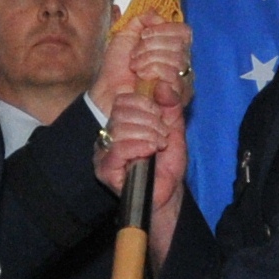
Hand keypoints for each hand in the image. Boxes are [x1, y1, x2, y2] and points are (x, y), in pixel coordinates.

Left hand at [93, 15, 193, 116]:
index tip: (143, 35)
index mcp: (171, 49)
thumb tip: (157, 15)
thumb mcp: (125, 36)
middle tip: (134, 56)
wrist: (108, 92)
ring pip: (177, 59)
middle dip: (152, 46)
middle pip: (180, 44)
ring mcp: (182, 81)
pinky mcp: (178, 96)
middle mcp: (181, 64)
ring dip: (150, 59)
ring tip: (136, 69)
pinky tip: (143, 78)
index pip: (183, 32)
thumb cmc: (116, 70)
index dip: (164, 29)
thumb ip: (142, 20)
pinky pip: (174, 75)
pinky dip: (154, 72)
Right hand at [94, 91, 186, 207]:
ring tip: (159, 146)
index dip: (146, 104)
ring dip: (147, 134)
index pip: (123, 100)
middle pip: (121, 112)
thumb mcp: (174, 128)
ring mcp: (103, 153)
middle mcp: (108, 136)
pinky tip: (150, 151)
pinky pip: (118, 149)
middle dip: (149, 121)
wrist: (168, 193)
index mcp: (120, 123)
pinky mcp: (105, 170)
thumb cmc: (167, 164)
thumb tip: (162, 85)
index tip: (162, 119)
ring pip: (119, 129)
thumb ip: (170, 105)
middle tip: (162, 136)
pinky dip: (138, 146)